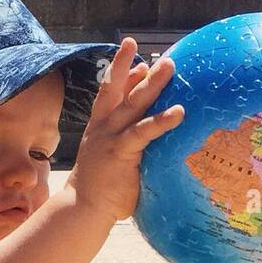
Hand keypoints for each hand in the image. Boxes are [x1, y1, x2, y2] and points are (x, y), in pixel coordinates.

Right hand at [65, 37, 183, 225]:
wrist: (82, 209)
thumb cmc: (101, 189)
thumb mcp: (111, 160)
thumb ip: (126, 146)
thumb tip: (146, 145)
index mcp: (100, 128)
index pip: (110, 94)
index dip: (123, 75)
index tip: (139, 62)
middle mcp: (103, 127)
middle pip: (118, 89)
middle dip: (134, 67)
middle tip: (156, 53)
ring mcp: (111, 137)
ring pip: (132, 103)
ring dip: (151, 83)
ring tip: (169, 66)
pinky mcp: (120, 151)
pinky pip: (143, 132)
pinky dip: (162, 121)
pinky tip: (179, 112)